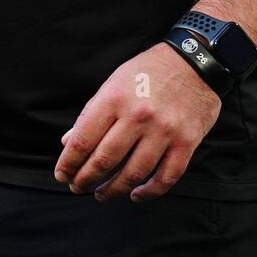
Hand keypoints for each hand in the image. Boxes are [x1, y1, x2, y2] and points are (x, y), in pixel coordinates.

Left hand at [53, 42, 222, 201]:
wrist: (194, 62)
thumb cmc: (148, 71)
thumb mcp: (114, 82)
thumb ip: (92, 113)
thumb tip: (68, 142)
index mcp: (114, 98)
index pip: (83, 140)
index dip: (69, 163)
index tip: (62, 174)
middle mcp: (138, 116)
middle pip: (105, 160)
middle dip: (86, 179)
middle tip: (78, 187)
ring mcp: (164, 131)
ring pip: (133, 173)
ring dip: (113, 190)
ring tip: (102, 194)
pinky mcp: (186, 142)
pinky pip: (166, 177)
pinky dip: (149, 192)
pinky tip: (136, 194)